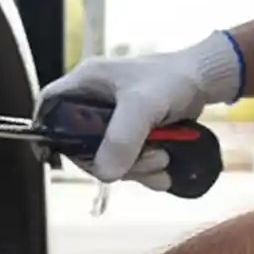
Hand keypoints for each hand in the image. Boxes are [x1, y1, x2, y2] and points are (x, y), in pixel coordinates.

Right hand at [39, 30, 242, 185]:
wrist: (210, 79)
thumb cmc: (173, 79)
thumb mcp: (144, 105)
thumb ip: (122, 139)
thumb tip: (104, 175)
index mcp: (85, 83)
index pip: (49, 106)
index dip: (44, 131)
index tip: (52, 157)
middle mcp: (94, 101)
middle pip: (80, 144)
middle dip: (110, 161)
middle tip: (141, 163)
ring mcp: (113, 119)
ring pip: (107, 157)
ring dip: (135, 169)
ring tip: (163, 162)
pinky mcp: (133, 132)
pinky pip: (127, 160)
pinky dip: (145, 171)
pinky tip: (165, 171)